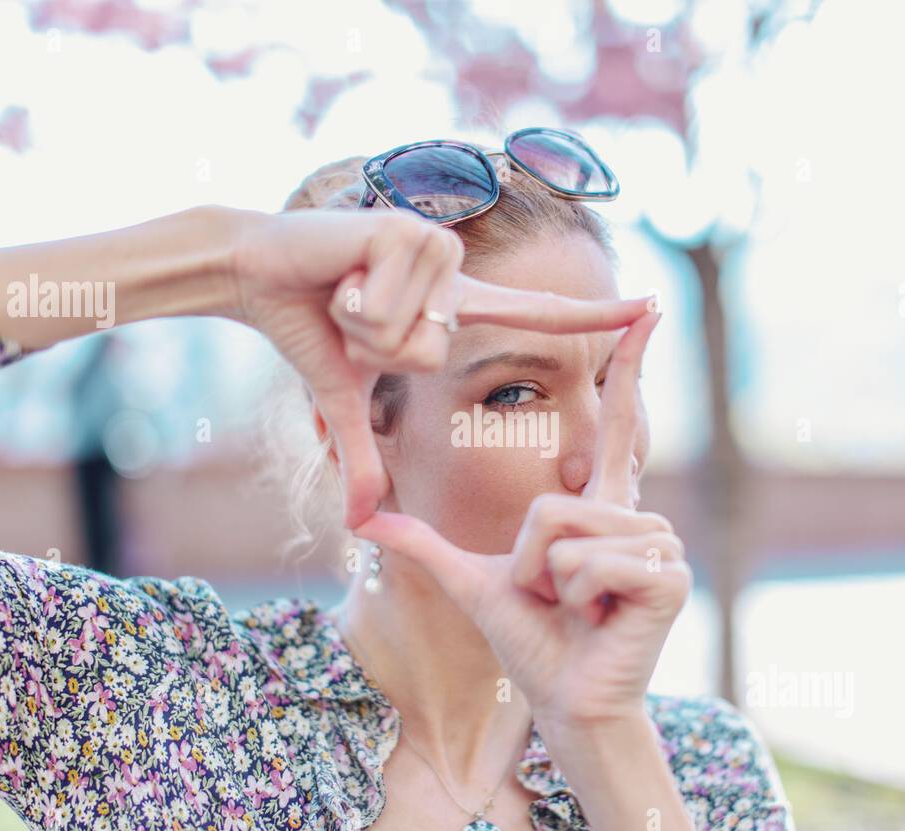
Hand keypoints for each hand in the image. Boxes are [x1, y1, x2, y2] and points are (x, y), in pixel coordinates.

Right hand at [227, 207, 656, 528]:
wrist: (255, 271)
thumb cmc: (307, 327)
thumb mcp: (344, 402)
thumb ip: (365, 460)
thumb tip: (360, 525)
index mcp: (457, 309)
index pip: (537, 317)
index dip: (593, 318)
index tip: (649, 306)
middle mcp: (458, 276)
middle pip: (437, 358)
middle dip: (377, 353)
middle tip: (350, 315)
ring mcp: (437, 249)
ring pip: (414, 337)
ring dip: (360, 326)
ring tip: (343, 292)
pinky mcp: (408, 232)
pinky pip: (387, 308)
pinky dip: (349, 302)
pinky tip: (338, 273)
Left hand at [351, 311, 690, 725]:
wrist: (567, 701)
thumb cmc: (534, 643)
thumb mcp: (474, 581)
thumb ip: (425, 544)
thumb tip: (364, 521)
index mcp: (600, 509)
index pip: (616, 427)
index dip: (630, 367)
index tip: (650, 308)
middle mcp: (636, 517)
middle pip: (550, 504)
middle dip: (530, 563)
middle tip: (556, 599)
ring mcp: (659, 544)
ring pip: (564, 533)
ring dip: (549, 585)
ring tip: (577, 609)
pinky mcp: (669, 575)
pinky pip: (585, 563)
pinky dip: (572, 600)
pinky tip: (599, 620)